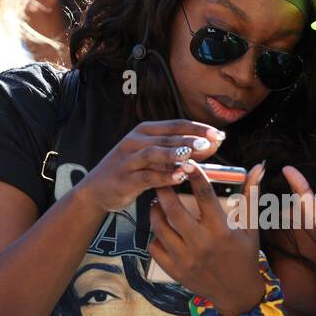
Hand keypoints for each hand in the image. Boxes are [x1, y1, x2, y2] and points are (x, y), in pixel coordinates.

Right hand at [75, 119, 224, 213]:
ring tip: (192, 155)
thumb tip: (211, 145)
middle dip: (190, 139)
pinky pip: (146, 177)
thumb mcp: (154, 157)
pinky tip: (179, 177)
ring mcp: (128, 160)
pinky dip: (163, 177)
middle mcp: (135, 141)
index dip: (198, 128)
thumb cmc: (131, 171)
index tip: (219, 134)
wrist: (97, 190)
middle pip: (167, 137)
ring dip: (174, 153)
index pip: (176, 125)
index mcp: (145, 131)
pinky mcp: (124, 179)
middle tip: (209, 142)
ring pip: (154, 153)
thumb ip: (179, 151)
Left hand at [149, 162, 265, 315]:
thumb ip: (251, 194)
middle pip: (174, 210)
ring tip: (157, 201)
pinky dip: (155, 235)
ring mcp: (186, 258)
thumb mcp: (251, 226)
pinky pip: (155, 247)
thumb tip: (258, 167)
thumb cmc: (245, 256)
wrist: (237, 294)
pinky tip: (160, 228)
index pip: (205, 196)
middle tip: (161, 178)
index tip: (187, 163)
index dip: (195, 176)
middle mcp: (202, 244)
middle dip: (164, 189)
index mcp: (222, 230)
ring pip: (160, 227)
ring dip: (155, 210)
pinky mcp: (175, 270)